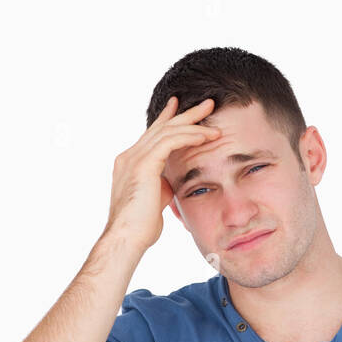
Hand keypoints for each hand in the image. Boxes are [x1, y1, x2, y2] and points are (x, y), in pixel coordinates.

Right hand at [104, 95, 222, 252]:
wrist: (127, 238)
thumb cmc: (140, 228)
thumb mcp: (154, 200)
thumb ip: (162, 185)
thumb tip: (172, 182)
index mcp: (130, 163)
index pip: (152, 135)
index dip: (167, 119)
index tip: (180, 106)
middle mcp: (129, 156)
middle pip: (161, 127)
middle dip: (185, 114)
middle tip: (207, 103)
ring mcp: (134, 158)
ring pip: (168, 131)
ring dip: (193, 124)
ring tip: (214, 121)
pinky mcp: (143, 164)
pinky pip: (170, 142)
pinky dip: (189, 137)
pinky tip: (205, 136)